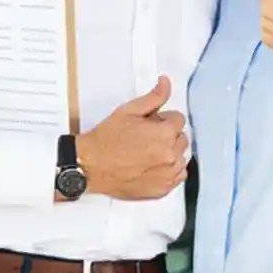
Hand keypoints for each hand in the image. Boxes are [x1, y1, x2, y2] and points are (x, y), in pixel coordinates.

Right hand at [77, 76, 188, 199]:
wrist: (90, 166)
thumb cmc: (106, 139)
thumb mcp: (128, 111)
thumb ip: (153, 98)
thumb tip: (166, 83)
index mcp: (165, 133)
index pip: (178, 120)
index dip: (163, 119)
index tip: (150, 124)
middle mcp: (170, 155)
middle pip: (181, 139)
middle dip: (168, 135)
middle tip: (146, 138)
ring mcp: (168, 174)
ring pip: (181, 157)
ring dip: (170, 152)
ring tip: (148, 153)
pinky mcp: (162, 189)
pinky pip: (178, 176)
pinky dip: (169, 170)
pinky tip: (152, 166)